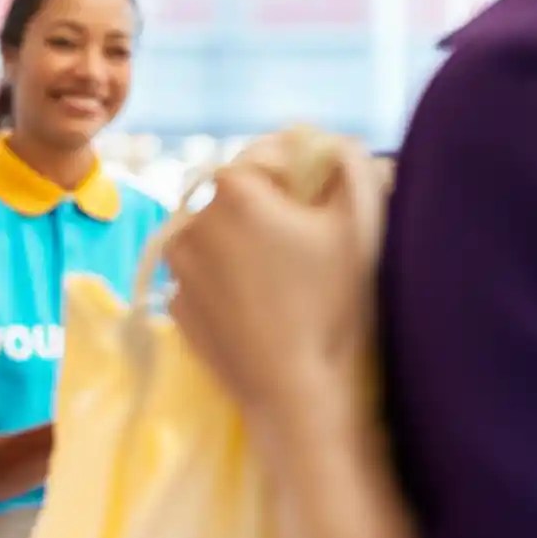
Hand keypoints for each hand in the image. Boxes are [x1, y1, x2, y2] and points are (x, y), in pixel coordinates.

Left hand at [164, 133, 386, 427]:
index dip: (302, 174)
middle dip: (273, 208)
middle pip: (240, 195)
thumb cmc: (334, 302)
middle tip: (310, 246)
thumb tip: (331, 143)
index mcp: (230, 188)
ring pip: (220, 234)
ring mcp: (177, 268)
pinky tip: (265, 305)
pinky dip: (231, 279)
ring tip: (287, 278)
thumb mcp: (360, 220)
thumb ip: (350, 161)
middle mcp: (190, 219)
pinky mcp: (176, 307)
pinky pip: (207, 275)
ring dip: (248, 242)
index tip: (325, 205)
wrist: (297, 394)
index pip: (268, 155)